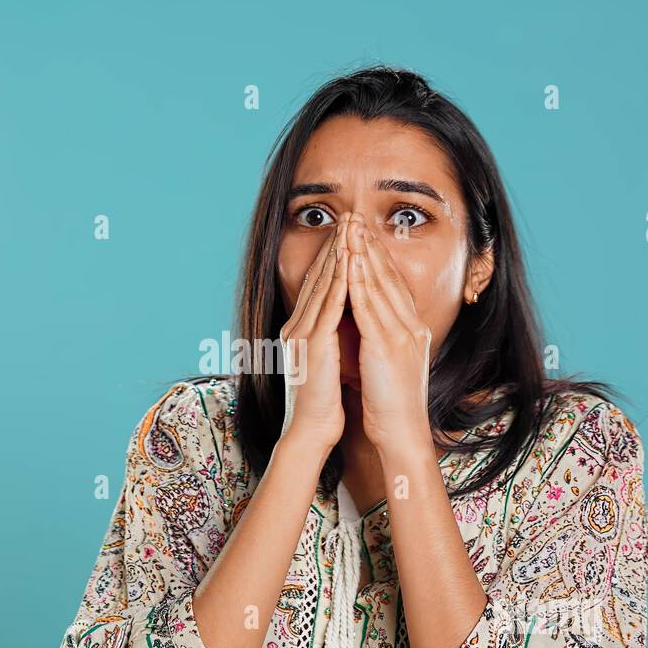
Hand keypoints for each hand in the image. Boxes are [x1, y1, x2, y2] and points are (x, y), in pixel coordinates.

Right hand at [278, 213, 354, 455]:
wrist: (310, 431)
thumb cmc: (321, 403)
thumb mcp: (325, 361)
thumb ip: (329, 337)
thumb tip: (342, 322)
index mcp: (301, 329)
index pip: (318, 284)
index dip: (332, 256)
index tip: (347, 232)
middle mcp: (297, 326)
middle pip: (317, 276)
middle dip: (334, 245)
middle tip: (349, 215)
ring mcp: (303, 334)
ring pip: (322, 285)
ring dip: (337, 254)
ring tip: (350, 227)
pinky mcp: (313, 345)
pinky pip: (329, 306)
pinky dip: (340, 282)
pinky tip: (349, 262)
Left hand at [345, 219, 434, 454]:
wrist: (402, 433)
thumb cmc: (390, 404)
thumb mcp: (388, 363)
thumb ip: (381, 339)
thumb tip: (367, 325)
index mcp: (411, 330)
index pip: (392, 283)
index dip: (378, 256)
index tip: (363, 232)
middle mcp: (410, 326)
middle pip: (388, 276)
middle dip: (371, 244)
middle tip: (356, 216)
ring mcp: (401, 334)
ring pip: (380, 285)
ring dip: (364, 255)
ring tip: (351, 228)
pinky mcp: (387, 346)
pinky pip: (370, 308)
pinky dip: (360, 283)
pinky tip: (350, 264)